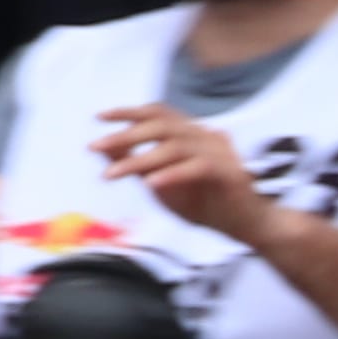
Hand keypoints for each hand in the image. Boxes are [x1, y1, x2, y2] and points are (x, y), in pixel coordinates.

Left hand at [94, 102, 266, 240]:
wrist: (242, 225)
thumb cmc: (201, 202)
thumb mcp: (159, 182)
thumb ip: (135, 163)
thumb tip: (105, 148)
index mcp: (191, 134)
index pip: (160, 114)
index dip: (130, 112)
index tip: (100, 117)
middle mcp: (206, 136)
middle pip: (164, 126)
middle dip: (126, 134)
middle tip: (95, 145)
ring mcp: (220, 152)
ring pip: (176, 146)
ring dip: (139, 159)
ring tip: (111, 174)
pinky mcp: (230, 173)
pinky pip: (198, 167)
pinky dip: (172, 174)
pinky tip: (150, 184)